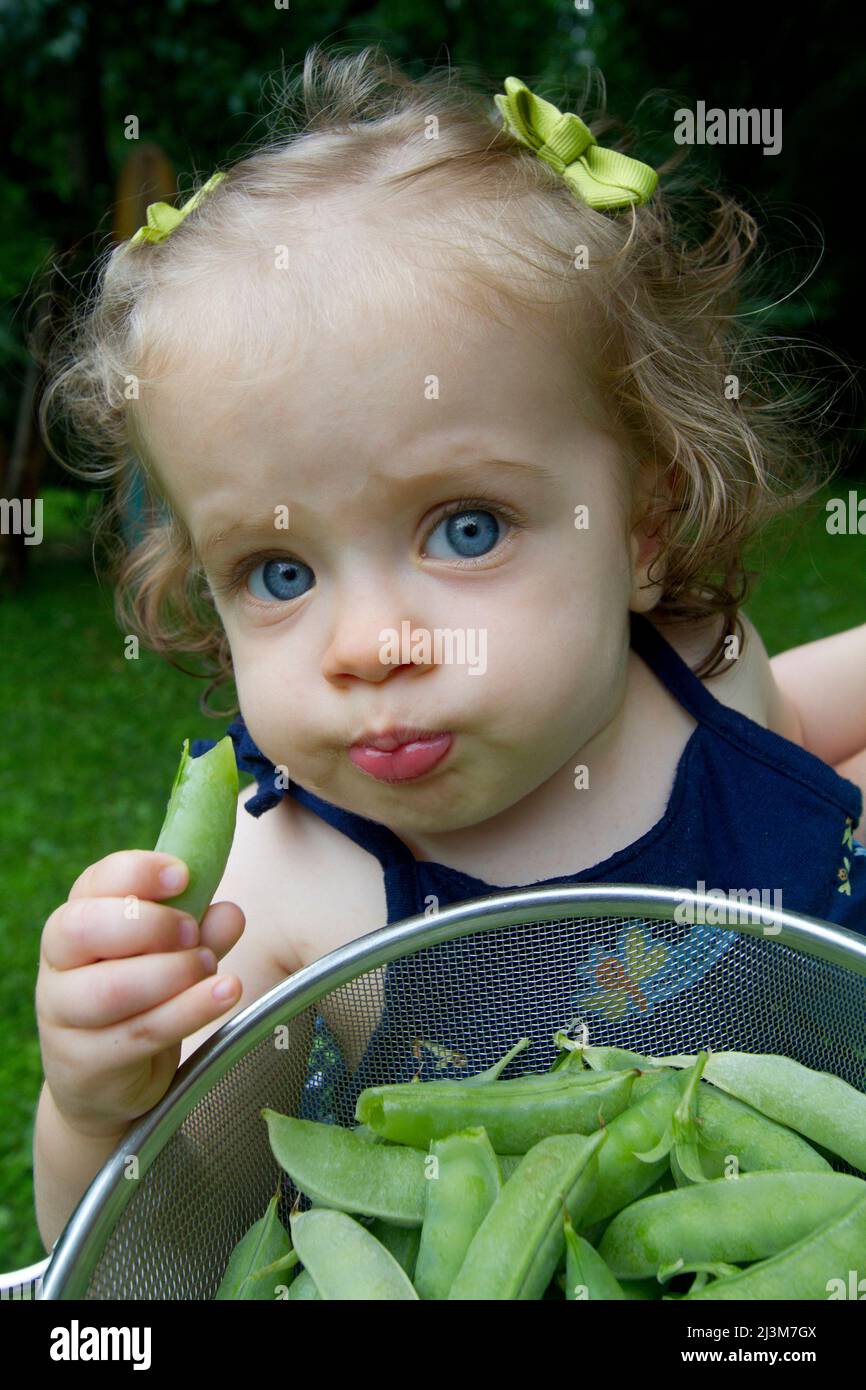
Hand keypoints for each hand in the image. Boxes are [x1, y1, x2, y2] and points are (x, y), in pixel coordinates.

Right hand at [36, 849, 244, 1137]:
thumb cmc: (142, 997)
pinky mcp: (84, 1061)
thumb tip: (230, 913)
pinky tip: (224, 993)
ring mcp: (63, 1014)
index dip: (139, 872)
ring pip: (111, 988)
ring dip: (172, 972)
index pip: (96, 881)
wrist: (107, 1080)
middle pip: (84, 929)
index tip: (183, 875)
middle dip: (150, 925)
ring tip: (210, 965)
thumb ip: (199, 930)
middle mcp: (60, 962)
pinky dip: (189, 1010)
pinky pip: (140, 1032)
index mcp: (77, 917)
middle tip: (192, 933)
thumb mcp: (171, 955)